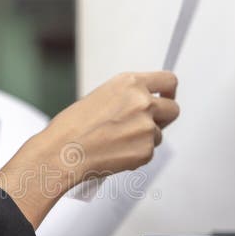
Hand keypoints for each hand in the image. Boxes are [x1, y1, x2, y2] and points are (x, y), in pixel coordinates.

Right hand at [0, 71, 178, 227]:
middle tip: (148, 125)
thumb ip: (126, 97)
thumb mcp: (100, 97)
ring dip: (144, 139)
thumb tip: (142, 106)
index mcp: (130, 83)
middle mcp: (143, 101)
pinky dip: (135, 155)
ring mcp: (147, 126)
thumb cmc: (71, 128)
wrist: (61, 153)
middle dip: (163, 118)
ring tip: (117, 142)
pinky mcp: (146, 150)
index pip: (168, 81)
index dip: (169, 91)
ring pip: (158, 134)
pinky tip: (114, 153)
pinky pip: (148, 152)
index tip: (167, 97)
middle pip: (173, 109)